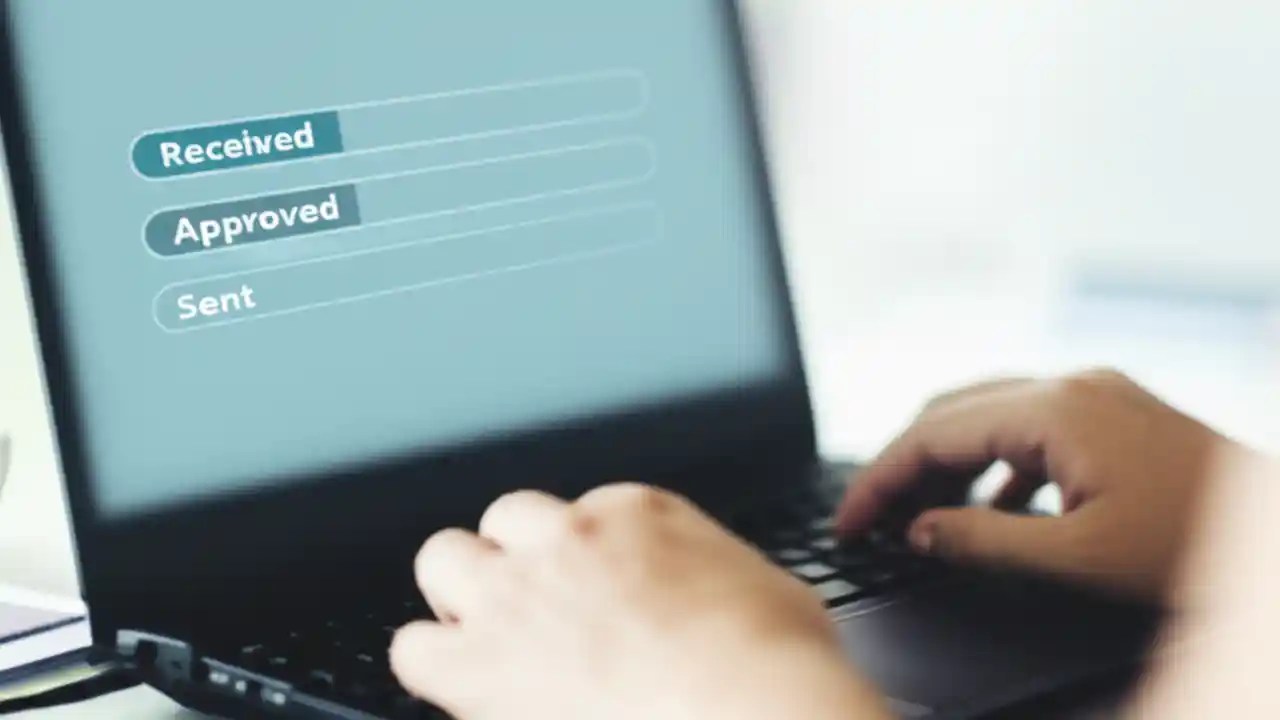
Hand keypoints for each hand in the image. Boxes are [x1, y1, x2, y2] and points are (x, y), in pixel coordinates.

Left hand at [392, 484, 888, 719]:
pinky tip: (461, 687)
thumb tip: (711, 597)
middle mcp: (565, 542)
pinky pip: (410, 649)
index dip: (578, 559)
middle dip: (509, 559)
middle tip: (530, 609)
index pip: (577, 515)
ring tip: (483, 639)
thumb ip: (711, 578)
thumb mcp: (764, 590)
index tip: (589, 593)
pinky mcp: (480, 666)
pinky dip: (429, 665)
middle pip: (503, 522)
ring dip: (460, 597)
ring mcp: (517, 599)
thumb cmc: (774, 666)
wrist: (752, 712)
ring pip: (442, 559)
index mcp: (633, 515)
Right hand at [835, 370, 1242, 603]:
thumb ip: (983, 541)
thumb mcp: (1077, 556)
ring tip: (917, 516)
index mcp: (1054, 409)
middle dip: (902, 465)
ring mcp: (1093, 391)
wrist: (1279, 531)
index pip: (933, 433)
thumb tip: (918, 531)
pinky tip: (989, 508)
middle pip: (950, 412)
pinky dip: (991, 464)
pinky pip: (1026, 426)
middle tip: (871, 520)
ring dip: (944, 462)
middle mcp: (1069, 384)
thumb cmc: (1195, 543)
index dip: (878, 479)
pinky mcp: (1110, 410)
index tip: (848, 522)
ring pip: (984, 414)